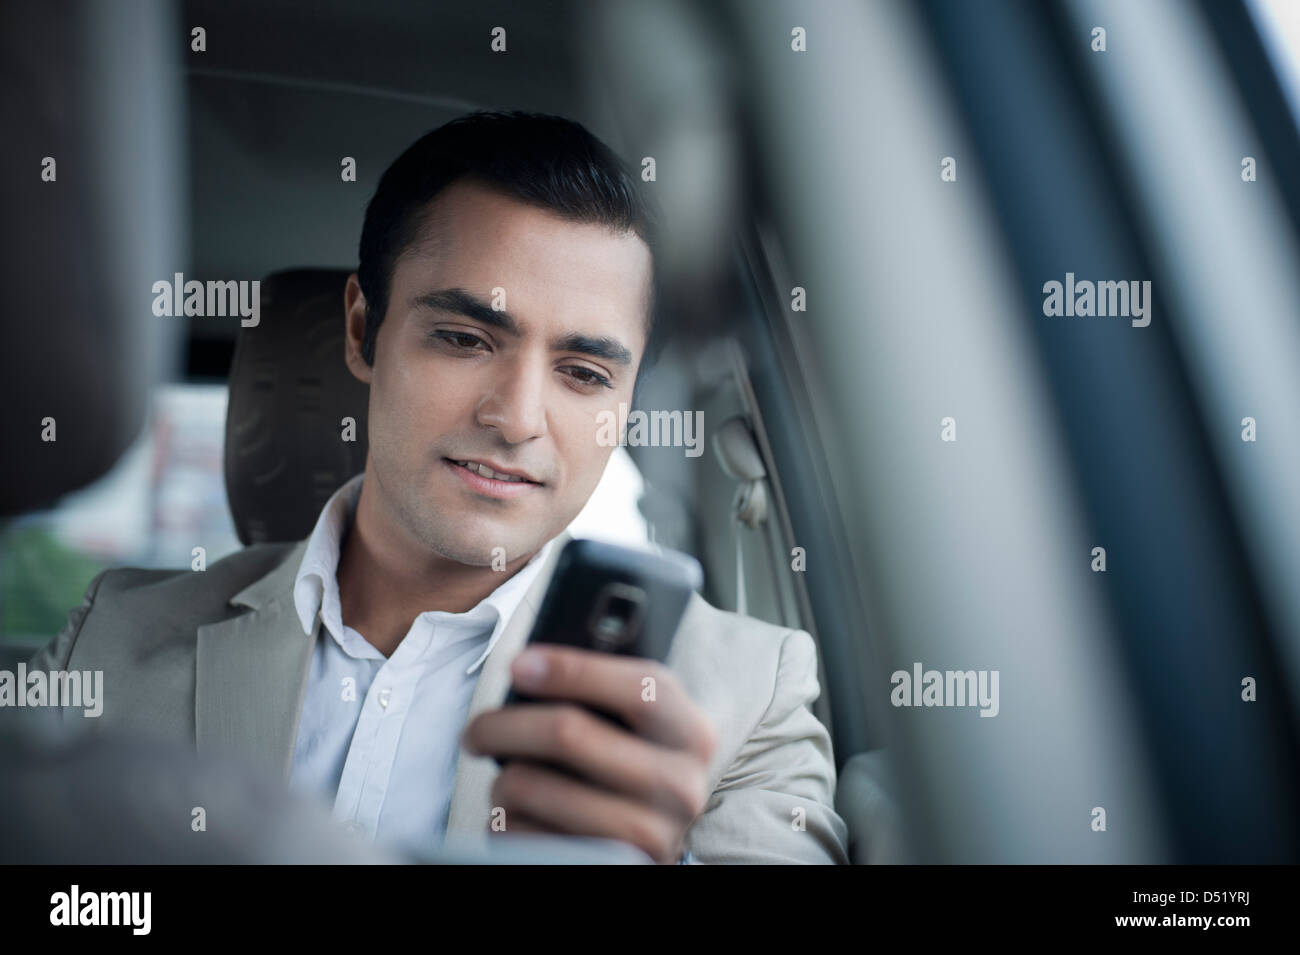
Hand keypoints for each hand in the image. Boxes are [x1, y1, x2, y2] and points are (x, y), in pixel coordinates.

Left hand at [462, 645, 718, 863]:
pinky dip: (505, 823)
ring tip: (506, 783)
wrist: (638, 851)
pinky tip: (522, 820)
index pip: (641, 687)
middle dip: (502, 725)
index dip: (574, 669)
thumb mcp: (639, 734)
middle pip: (568, 732)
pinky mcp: (609, 869)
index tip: (519, 665)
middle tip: (476, 731)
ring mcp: (650, 835)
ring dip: (500, 781)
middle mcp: (681, 786)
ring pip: (530, 785)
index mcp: (691, 734)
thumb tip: (532, 666)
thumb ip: (609, 697)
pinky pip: (522, 834)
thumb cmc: (626, 777)